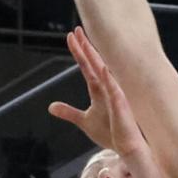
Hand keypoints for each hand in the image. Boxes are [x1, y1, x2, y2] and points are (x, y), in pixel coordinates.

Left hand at [50, 28, 148, 156]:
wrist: (126, 147)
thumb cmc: (110, 132)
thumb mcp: (84, 121)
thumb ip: (68, 112)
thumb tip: (51, 107)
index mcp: (98, 89)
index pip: (86, 66)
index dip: (79, 52)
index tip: (71, 37)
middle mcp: (106, 88)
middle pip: (93, 63)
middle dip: (85, 47)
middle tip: (76, 30)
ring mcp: (114, 95)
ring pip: (103, 72)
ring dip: (94, 57)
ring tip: (86, 42)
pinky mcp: (120, 106)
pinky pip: (114, 90)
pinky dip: (108, 79)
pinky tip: (102, 68)